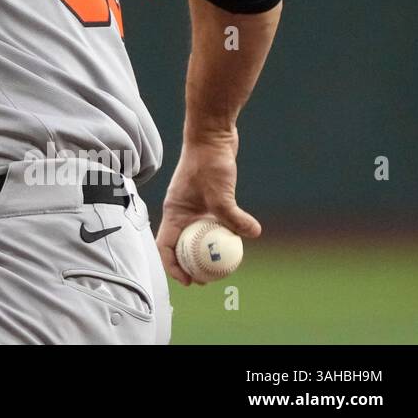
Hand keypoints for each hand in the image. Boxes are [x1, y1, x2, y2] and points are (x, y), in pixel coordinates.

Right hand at [155, 130, 261, 285]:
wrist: (212, 135)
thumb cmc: (209, 160)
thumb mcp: (220, 191)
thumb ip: (233, 215)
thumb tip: (252, 234)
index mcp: (174, 210)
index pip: (165, 245)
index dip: (173, 267)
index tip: (188, 281)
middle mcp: (180, 210)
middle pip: (180, 245)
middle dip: (189, 266)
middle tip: (205, 281)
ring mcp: (193, 205)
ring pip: (196, 236)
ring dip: (204, 253)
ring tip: (219, 268)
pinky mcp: (207, 200)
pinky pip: (210, 224)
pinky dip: (218, 235)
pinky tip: (234, 242)